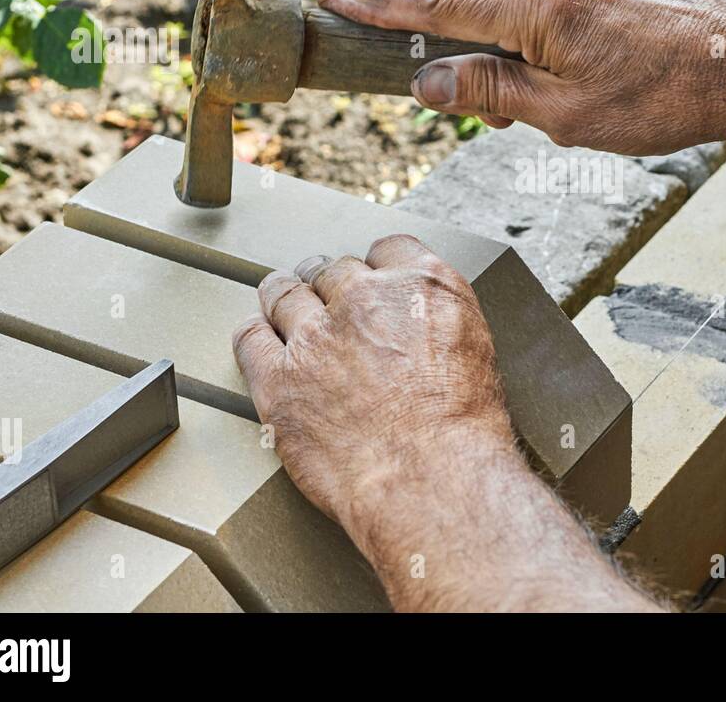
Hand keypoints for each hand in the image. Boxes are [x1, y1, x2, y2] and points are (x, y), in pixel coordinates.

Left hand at [231, 234, 515, 538]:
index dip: (376, 265)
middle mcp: (366, 298)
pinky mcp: (278, 379)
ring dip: (284, 296)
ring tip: (280, 299)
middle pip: (333, 269)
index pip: (389, 249)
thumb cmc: (462, 429)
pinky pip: (250, 338)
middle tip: (327, 300)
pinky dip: (253, 334)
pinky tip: (256, 335)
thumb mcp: (475, 352)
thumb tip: (420, 330)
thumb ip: (438, 322)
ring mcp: (316, 336)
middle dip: (330, 284)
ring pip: (285, 293)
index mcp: (422, 285)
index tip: (371, 277)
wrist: (431, 476)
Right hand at [317, 0, 725, 154]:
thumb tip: (429, 81)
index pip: (434, 1)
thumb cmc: (667, 96)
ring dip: (504, 60)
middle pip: (469, 8)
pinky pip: (544, 8)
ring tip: (542, 111)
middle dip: (455, 56)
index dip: (378, 2)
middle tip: (466, 109)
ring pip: (510, 14)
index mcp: (537, 7)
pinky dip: (535, 46)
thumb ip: (491, 95)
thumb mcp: (566, 117)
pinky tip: (567, 86)